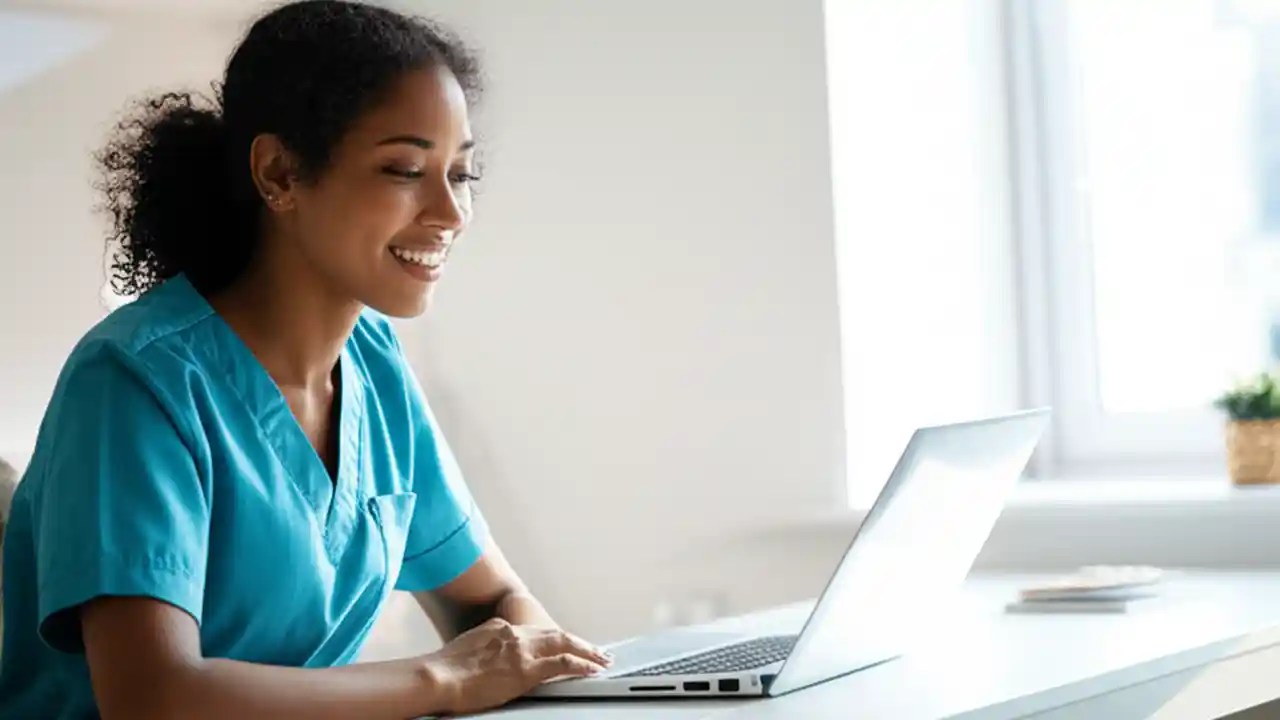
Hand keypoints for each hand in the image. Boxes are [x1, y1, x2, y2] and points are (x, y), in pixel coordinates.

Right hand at [424, 617, 611, 714]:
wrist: (440, 676)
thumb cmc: (446, 669)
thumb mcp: (469, 647)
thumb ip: (487, 647)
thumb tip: (493, 657)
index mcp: (500, 629)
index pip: (535, 634)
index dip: (553, 641)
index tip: (564, 646)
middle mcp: (514, 634)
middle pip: (555, 635)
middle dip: (578, 642)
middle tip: (596, 650)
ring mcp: (522, 651)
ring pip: (564, 645)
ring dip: (587, 652)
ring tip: (602, 659)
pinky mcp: (525, 669)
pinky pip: (562, 664)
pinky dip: (581, 665)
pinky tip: (592, 669)